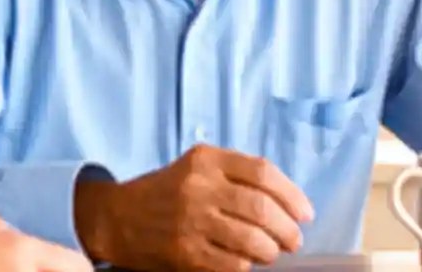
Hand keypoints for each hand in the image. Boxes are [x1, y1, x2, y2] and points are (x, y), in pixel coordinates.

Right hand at [75, 144, 314, 270]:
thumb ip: (234, 175)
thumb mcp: (194, 170)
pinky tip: (245, 262)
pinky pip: (233, 264)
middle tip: (293, 240)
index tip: (305, 213)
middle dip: (287, 229)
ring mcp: (191, 220)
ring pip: (253, 240)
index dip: (292, 195)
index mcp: (204, 160)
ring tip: (271, 253)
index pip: (262, 172)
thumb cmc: (163, 193)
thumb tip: (286, 202)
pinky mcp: (185, 251)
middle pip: (262, 208)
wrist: (116, 218)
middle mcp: (198, 186)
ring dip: (271, 251)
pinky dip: (247, 266)